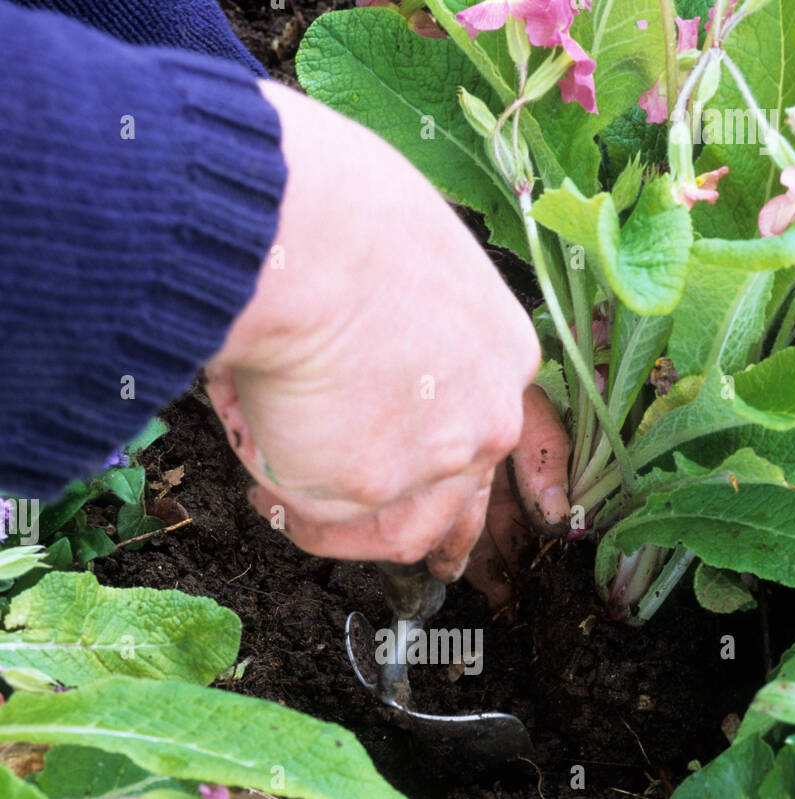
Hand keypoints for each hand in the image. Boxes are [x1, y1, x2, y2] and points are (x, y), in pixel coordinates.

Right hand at [204, 82, 567, 581]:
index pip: (495, 440)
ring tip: (274, 485)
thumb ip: (404, 331)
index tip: (466, 517)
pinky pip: (320, 515)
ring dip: (333, 522)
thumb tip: (355, 366)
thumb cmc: (335, 211)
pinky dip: (279, 494)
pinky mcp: (369, 485)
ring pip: (390, 529)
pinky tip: (248, 455)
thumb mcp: (404, 262)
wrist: (297, 227)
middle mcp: (486, 416)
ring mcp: (434, 459)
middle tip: (394, 548)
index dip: (464, 483)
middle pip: (454, 505)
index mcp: (503, 352)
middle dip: (420, 534)